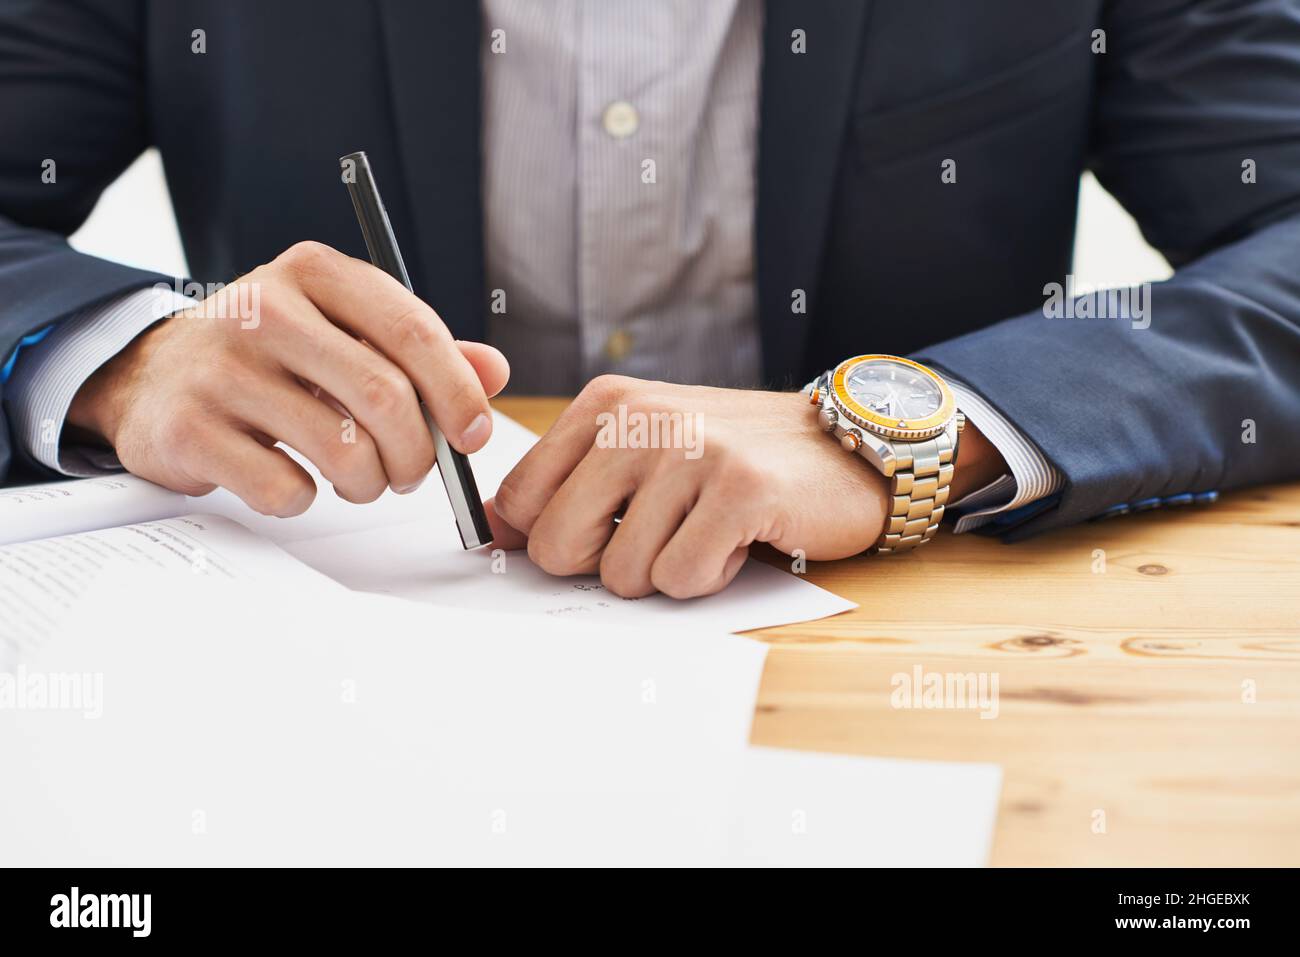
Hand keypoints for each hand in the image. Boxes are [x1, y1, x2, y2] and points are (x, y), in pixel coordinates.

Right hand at [67, 241, 508, 514]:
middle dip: (416, 453)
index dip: (457, 393)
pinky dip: (307, 500)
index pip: (412, 332)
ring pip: (343, 450)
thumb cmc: (268, 355)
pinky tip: (294, 477)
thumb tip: (493, 372)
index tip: (473, 434)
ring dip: (369, 484)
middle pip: (385, 398)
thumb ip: (418, 350)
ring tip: (360, 479)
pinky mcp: (189, 429)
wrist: (152, 377)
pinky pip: (286, 489)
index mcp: (314, 273)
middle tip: (412, 472)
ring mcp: (221, 368)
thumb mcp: (342, 330)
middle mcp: (264, 309)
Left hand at [488, 376, 1004, 598]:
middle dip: (607, 566)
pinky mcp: (740, 489)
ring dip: (670, 571)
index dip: (555, 538)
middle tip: (662, 536)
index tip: (604, 532)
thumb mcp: (644, 450)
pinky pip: (681, 578)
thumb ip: (571, 483)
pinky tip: (739, 539)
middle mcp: (640, 420)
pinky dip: (711, 577)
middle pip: (559, 547)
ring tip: (709, 528)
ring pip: (624, 575)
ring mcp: (691, 450)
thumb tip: (496, 531)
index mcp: (605, 405)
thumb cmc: (735, 459)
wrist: (846, 443)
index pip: (519, 502)